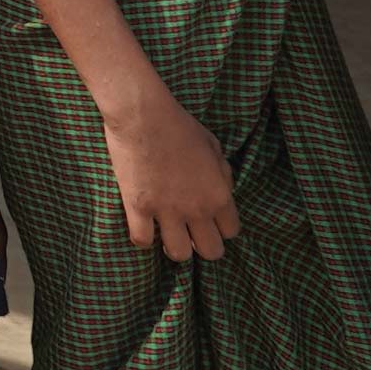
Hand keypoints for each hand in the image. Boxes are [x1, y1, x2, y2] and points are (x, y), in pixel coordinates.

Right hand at [99, 86, 238, 261]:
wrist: (143, 115)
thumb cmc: (180, 125)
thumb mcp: (214, 146)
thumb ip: (223, 174)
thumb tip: (223, 190)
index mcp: (218, 195)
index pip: (232, 232)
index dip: (221, 229)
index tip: (210, 221)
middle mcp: (197, 209)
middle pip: (211, 251)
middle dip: (203, 245)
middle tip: (191, 232)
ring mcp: (167, 210)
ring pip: (179, 254)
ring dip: (175, 246)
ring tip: (167, 233)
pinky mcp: (138, 207)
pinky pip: (142, 240)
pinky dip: (143, 238)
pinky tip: (143, 226)